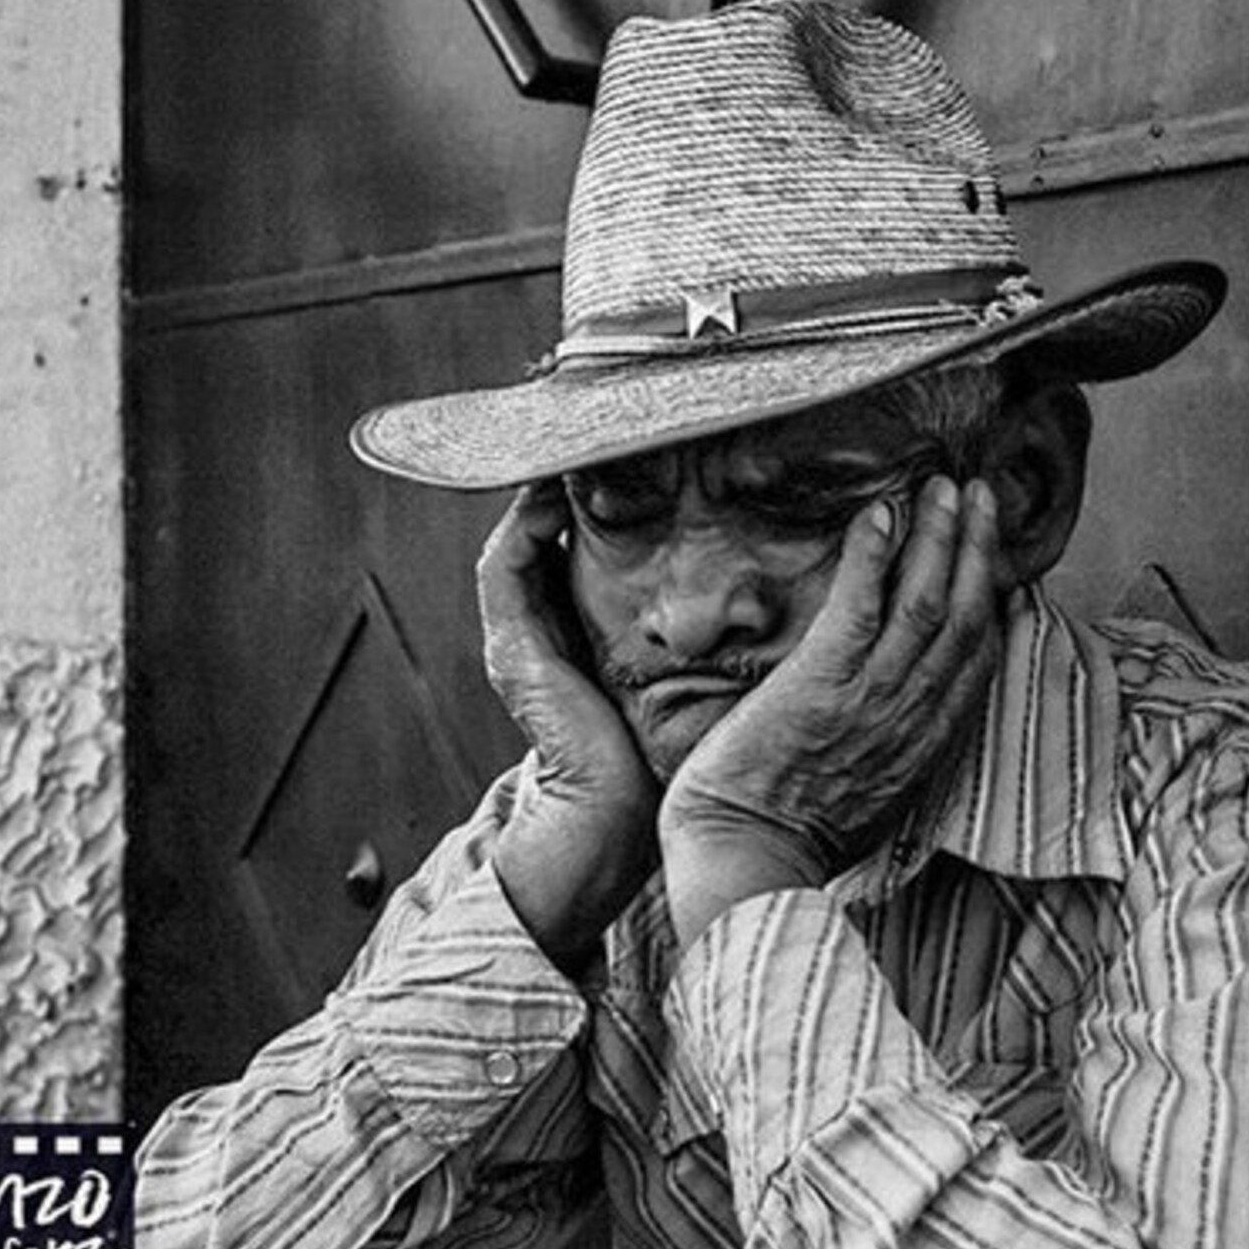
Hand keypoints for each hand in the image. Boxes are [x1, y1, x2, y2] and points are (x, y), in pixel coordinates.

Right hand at [479, 480, 659, 973]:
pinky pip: (504, 567)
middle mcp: (534, 633)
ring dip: (538, 493)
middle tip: (595, 432)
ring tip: (574, 445)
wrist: (613, 816)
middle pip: (536, 538)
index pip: (569, 553)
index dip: (589, 507)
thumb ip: (686, 636)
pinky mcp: (510, 646)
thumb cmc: (650, 758)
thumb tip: (743, 595)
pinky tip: (553, 490)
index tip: (633, 462)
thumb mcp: (673, 679)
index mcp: (568, 640)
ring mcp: (515, 638)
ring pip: (514, 542)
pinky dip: (525, 525)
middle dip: (561, 487)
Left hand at [659, 475, 1001, 948]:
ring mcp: (870, 699)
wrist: (745, 862)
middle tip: (981, 494)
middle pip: (964, 618)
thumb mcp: (862, 802)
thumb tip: (879, 722)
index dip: (990, 601)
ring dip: (940, 537)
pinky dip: (875, 553)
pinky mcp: (821, 682)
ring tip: (947, 487)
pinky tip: (883, 512)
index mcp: (924, 748)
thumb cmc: (786, 840)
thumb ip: (882, 753)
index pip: (975, 661)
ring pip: (926, 602)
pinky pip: (861, 604)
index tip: (995, 558)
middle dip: (977, 549)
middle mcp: (911, 719)